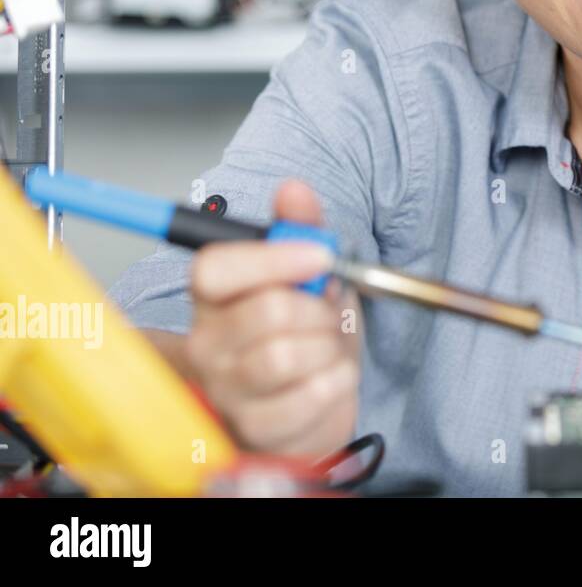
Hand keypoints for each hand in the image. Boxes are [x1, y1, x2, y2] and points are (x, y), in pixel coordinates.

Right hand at [185, 180, 361, 455]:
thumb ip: (301, 229)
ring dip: (328, 347)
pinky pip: (307, 397)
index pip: (215, 269)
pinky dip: (337, 381)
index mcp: (215, 296)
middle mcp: (209, 343)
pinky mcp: (256, 428)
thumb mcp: (309, 275)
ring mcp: (228, 389)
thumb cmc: (305, 333)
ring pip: (287, 356)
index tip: (320, 256)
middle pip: (268, 311)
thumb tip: (293, 189)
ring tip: (327, 347)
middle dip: (319, 309)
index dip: (272, 259)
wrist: (314, 400)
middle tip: (327, 314)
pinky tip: (332, 376)